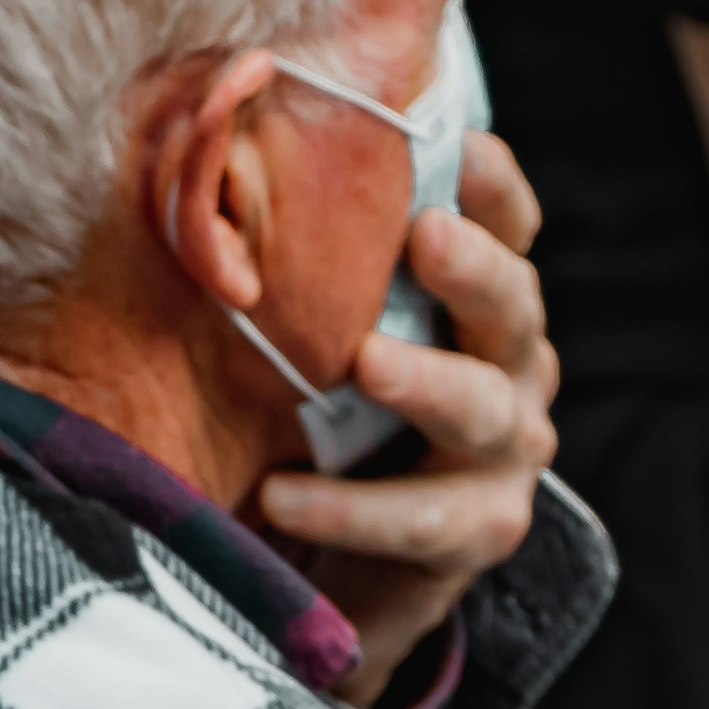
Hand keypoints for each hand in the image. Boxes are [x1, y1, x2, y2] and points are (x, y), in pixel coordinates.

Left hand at [257, 130, 560, 708]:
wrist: (326, 562)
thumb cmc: (308, 410)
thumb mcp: (301, 328)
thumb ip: (284, 258)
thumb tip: (197, 157)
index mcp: (470, 298)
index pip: (504, 225)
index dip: (490, 185)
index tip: (461, 146)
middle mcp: (507, 363)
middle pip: (512, 303)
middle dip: (473, 268)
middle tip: (426, 236)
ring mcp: (502, 449)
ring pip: (482, 408)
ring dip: (426, 382)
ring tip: (365, 362)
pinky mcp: (477, 530)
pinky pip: (422, 518)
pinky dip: (351, 509)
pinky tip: (281, 496)